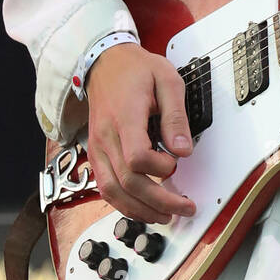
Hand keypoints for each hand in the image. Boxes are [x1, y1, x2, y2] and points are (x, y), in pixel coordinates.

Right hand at [85, 46, 196, 223]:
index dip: (159, 167)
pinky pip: (105, 187)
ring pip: (112, 191)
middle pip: (126, 182)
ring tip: (165, 216)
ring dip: (139, 210)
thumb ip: (176, 116)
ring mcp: (98, 148)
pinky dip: (124, 203)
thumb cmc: (136, 70)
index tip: (176, 163)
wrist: (104, 63)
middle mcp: (106, 137)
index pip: (136, 157)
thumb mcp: (167, 80)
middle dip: (157, 201)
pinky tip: (143, 208)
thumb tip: (183, 151)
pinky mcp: (96, 154)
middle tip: (183, 208)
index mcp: (125, 117)